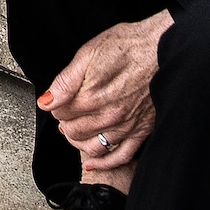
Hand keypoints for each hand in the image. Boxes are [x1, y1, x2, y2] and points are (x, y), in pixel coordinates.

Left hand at [41, 11, 172, 181]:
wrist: (162, 48)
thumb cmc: (127, 46)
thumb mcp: (88, 54)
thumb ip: (65, 81)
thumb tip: (47, 101)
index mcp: (92, 96)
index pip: (61, 113)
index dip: (56, 106)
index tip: (59, 100)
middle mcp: (109, 116)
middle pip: (74, 131)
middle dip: (65, 122)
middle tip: (67, 112)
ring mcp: (126, 126)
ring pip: (93, 147)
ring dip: (79, 141)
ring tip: (76, 131)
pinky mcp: (142, 131)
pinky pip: (120, 156)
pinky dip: (104, 163)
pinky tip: (92, 162)